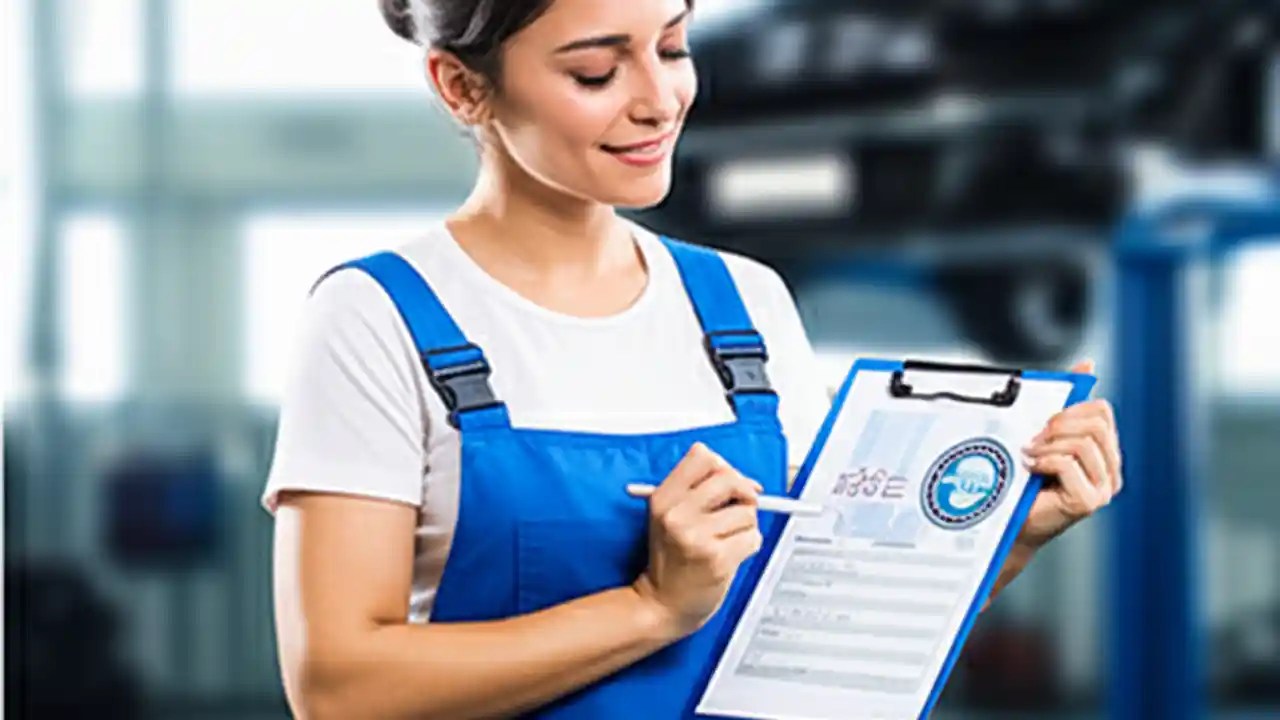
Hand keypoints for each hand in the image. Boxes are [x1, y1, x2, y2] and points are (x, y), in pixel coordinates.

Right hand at [632, 442, 764, 639]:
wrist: (662, 603)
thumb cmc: (671, 559)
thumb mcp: (670, 516)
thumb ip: (702, 492)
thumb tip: (750, 482)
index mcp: (663, 498)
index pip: (702, 456)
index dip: (722, 467)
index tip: (727, 484)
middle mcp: (677, 514)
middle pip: (729, 478)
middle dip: (742, 493)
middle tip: (736, 510)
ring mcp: (696, 537)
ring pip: (747, 511)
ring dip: (745, 525)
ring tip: (726, 540)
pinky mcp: (716, 559)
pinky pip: (753, 537)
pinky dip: (749, 545)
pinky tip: (731, 555)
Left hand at [1018, 359, 1123, 550]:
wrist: (1012, 524)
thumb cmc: (1027, 482)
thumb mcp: (1045, 437)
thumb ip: (1066, 404)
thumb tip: (1088, 364)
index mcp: (1104, 453)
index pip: (1102, 412)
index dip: (1071, 409)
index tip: (1045, 421)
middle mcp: (1110, 471)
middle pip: (1096, 424)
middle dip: (1060, 424)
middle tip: (1035, 437)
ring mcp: (1103, 489)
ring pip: (1083, 443)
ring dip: (1049, 445)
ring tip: (1031, 454)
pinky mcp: (1088, 502)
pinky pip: (1069, 464)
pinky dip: (1045, 461)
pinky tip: (1032, 468)